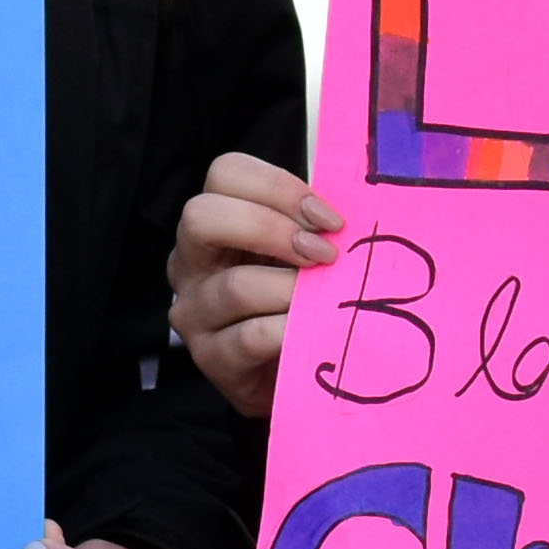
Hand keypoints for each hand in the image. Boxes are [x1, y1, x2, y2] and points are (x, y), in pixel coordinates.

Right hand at [167, 150, 343, 421]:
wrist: (294, 374)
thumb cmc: (297, 301)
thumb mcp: (299, 251)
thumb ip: (312, 222)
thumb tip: (357, 199)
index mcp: (212, 223)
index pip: (225, 174)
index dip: (280, 187)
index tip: (329, 218)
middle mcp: (190, 262)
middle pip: (203, 216)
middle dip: (271, 229)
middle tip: (323, 253)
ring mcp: (193, 312)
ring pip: (234, 285)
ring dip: (291, 288)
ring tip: (325, 297)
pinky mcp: (210, 358)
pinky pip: (251, 337)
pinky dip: (290, 329)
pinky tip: (315, 328)